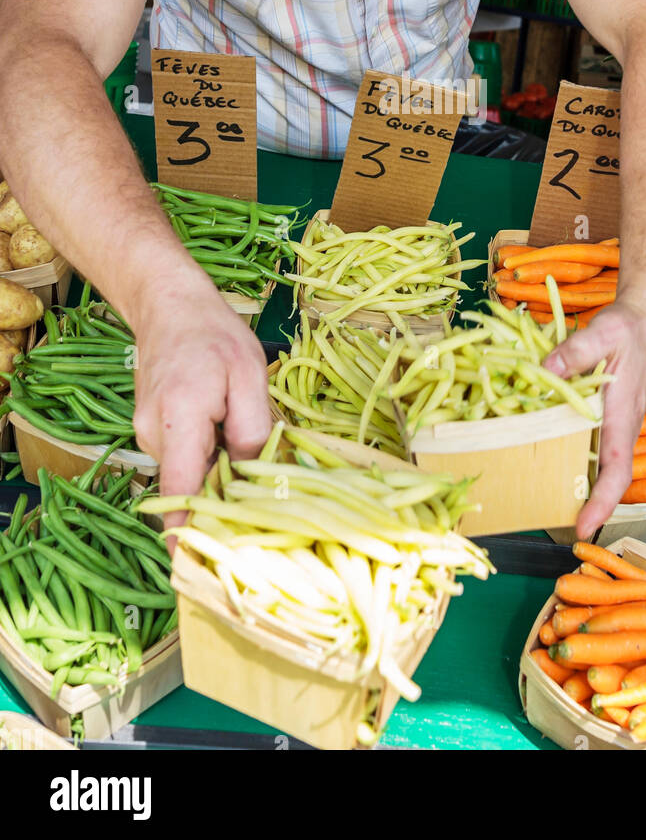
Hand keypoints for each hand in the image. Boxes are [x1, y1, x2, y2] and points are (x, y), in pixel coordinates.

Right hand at [131, 274, 271, 543]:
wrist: (169, 304)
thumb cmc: (213, 335)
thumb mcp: (249, 375)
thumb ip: (252, 429)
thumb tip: (251, 479)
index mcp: (179, 421)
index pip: (179, 491)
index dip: (188, 535)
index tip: (198, 571)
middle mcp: (153, 436)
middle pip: (188, 488)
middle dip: (222, 504)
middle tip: (267, 515)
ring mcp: (148, 436)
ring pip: (189, 474)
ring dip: (220, 476)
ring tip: (253, 461)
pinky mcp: (153, 433)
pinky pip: (185, 459)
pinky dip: (209, 461)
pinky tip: (231, 442)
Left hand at [543, 300, 645, 539]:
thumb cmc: (629, 328)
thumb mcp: (602, 332)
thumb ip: (574, 353)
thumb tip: (544, 373)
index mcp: (623, 415)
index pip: (617, 470)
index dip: (602, 502)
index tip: (583, 527)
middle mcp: (621, 426)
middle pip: (606, 477)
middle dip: (586, 504)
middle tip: (552, 521)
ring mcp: (615, 423)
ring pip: (599, 463)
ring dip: (579, 483)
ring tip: (543, 497)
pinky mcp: (607, 414)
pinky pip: (592, 443)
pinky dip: (574, 455)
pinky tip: (547, 454)